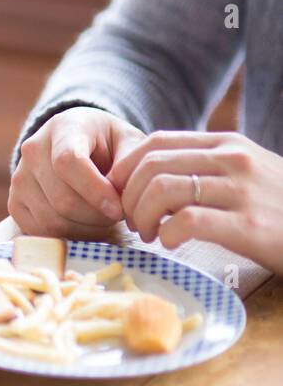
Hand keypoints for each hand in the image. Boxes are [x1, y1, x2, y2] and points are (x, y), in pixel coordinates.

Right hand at [10, 106, 144, 236]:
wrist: (78, 142)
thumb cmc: (108, 143)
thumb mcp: (129, 142)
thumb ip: (130, 165)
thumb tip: (121, 197)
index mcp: (63, 127)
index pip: (67, 162)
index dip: (94, 191)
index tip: (118, 209)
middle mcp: (32, 150)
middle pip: (61, 198)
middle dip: (96, 217)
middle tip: (118, 216)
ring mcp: (19, 177)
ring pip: (51, 219)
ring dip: (84, 230)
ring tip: (103, 220)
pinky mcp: (14, 201)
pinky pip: (39, 231)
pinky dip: (66, 237)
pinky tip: (84, 226)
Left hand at [107, 131, 282, 273]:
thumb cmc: (281, 208)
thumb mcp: (246, 173)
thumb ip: (205, 168)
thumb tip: (150, 176)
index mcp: (226, 145)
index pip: (155, 142)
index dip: (125, 168)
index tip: (119, 193)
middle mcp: (232, 160)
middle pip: (151, 165)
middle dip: (128, 195)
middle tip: (132, 221)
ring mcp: (242, 191)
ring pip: (162, 189)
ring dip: (142, 215)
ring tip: (150, 234)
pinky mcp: (250, 226)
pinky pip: (187, 220)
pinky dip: (167, 233)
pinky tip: (171, 243)